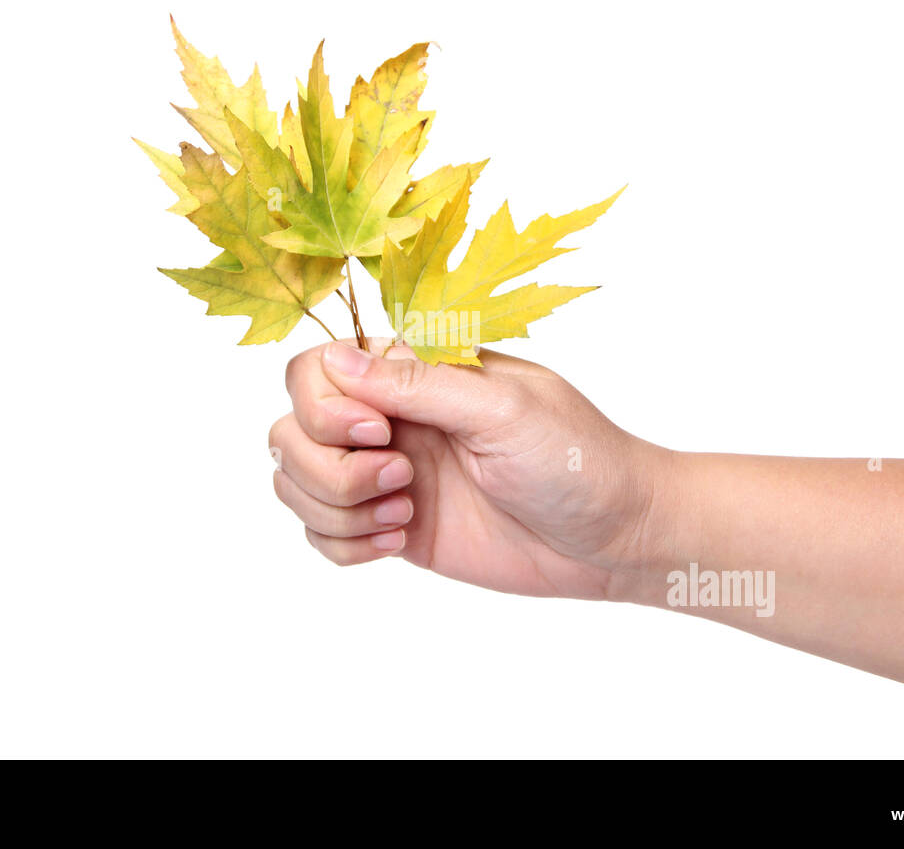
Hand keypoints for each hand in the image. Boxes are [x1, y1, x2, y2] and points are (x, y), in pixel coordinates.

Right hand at [269, 339, 668, 599]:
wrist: (611, 540)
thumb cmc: (576, 459)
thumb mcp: (503, 409)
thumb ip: (418, 383)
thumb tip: (336, 359)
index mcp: (416, 372)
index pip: (315, 370)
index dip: (326, 407)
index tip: (381, 433)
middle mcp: (389, 418)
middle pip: (291, 429)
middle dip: (328, 465)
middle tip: (403, 478)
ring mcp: (385, 474)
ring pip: (295, 482)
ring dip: (335, 507)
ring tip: (403, 514)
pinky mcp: (390, 526)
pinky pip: (321, 534)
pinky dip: (342, 544)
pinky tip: (398, 541)